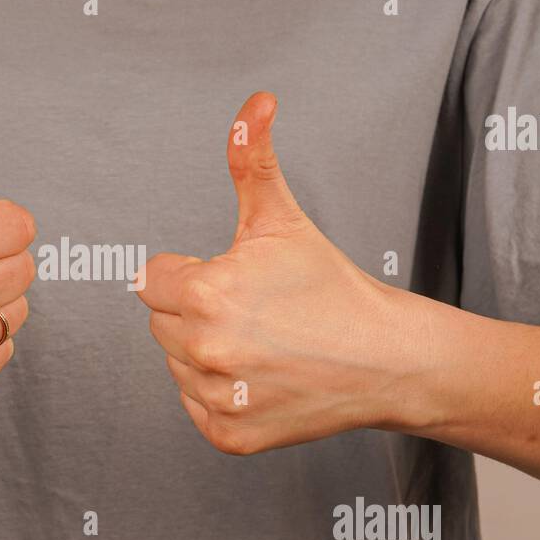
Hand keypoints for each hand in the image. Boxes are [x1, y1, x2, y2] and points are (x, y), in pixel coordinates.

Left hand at [135, 91, 413, 453]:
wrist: (387, 358)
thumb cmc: (331, 285)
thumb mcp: (282, 218)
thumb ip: (252, 158)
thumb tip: (255, 102)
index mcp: (203, 295)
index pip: (152, 280)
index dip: (192, 273)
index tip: (238, 280)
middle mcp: (203, 351)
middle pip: (161, 322)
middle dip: (196, 311)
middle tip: (254, 311)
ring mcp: (216, 399)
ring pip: (177, 364)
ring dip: (207, 352)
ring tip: (262, 343)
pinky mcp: (229, 436)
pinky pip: (196, 405)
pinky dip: (221, 394)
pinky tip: (262, 377)